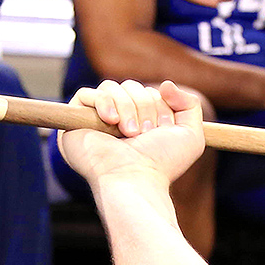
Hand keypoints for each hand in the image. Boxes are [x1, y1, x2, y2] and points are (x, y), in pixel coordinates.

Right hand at [60, 80, 207, 188]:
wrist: (136, 179)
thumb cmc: (162, 164)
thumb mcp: (191, 134)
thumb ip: (189, 104)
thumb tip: (166, 84)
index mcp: (139, 121)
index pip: (147, 91)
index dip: (159, 103)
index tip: (163, 128)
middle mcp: (116, 120)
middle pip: (130, 86)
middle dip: (144, 105)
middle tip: (145, 133)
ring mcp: (93, 121)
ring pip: (111, 88)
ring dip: (127, 107)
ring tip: (130, 133)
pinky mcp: (74, 122)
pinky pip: (86, 94)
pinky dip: (103, 103)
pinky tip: (112, 122)